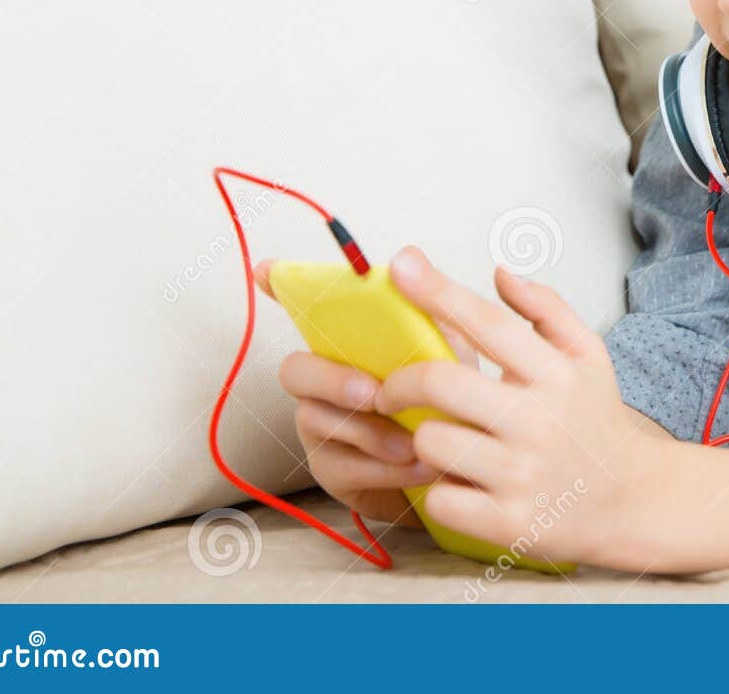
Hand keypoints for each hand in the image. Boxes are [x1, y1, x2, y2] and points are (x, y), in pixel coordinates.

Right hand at [255, 259, 482, 528]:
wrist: (462, 472)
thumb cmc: (447, 402)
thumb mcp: (449, 355)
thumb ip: (431, 314)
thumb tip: (410, 255)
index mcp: (350, 346)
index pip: (305, 310)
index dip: (282, 288)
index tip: (266, 269)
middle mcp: (322, 383)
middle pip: (295, 371)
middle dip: (332, 379)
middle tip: (373, 393)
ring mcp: (321, 428)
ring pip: (319, 422)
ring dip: (371, 432)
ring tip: (415, 442)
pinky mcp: (333, 472)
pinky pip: (345, 468)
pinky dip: (386, 469)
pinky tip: (420, 467)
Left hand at [374, 246, 664, 569]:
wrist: (633, 502)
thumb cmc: (597, 422)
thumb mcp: (589, 356)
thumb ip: (547, 309)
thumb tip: (500, 272)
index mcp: (557, 374)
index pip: (487, 322)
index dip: (437, 291)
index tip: (400, 265)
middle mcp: (540, 422)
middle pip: (440, 383)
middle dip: (398, 383)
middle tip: (389, 390)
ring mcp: (523, 475)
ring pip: (431, 442)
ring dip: (424, 440)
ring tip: (442, 442)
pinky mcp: (509, 524)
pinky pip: (440, 498)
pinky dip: (439, 490)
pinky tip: (460, 485)